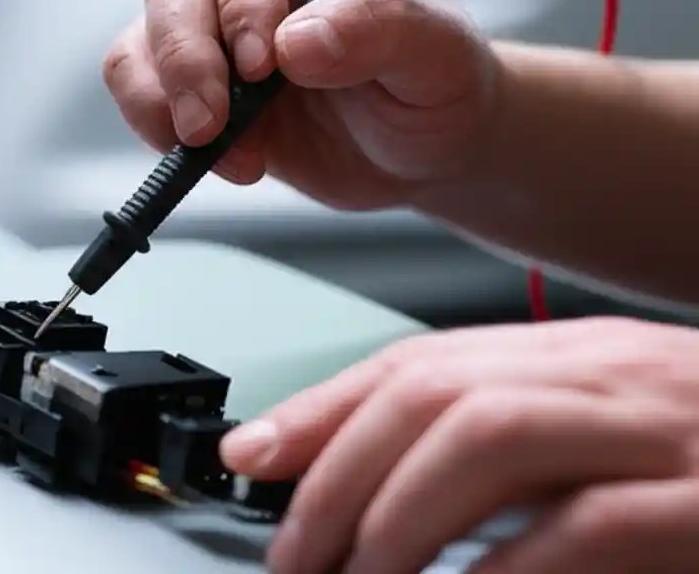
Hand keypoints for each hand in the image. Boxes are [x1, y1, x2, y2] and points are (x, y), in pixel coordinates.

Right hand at [103, 0, 500, 209]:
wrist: (418, 145)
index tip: (260, 65)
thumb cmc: (435, 83)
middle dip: (185, 58)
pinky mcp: (185, 75)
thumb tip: (297, 40)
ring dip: (164, 100)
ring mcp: (206, 16)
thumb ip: (384, 30)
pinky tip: (223, 159)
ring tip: (228, 153)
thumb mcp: (441, 54)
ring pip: (142, 35)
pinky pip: (136, 86)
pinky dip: (158, 128)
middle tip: (213, 125)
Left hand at [219, 317, 698, 572]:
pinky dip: (507, 569)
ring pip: (490, 434)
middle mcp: (613, 374)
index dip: (323, 405)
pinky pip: (589, 525)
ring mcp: (668, 431)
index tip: (253, 455)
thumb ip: (508, 457)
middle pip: (435, 391)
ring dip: (398, 512)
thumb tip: (380, 487)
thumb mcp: (601, 441)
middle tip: (292, 553)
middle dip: (340, 471)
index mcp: (579, 358)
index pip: (421, 361)